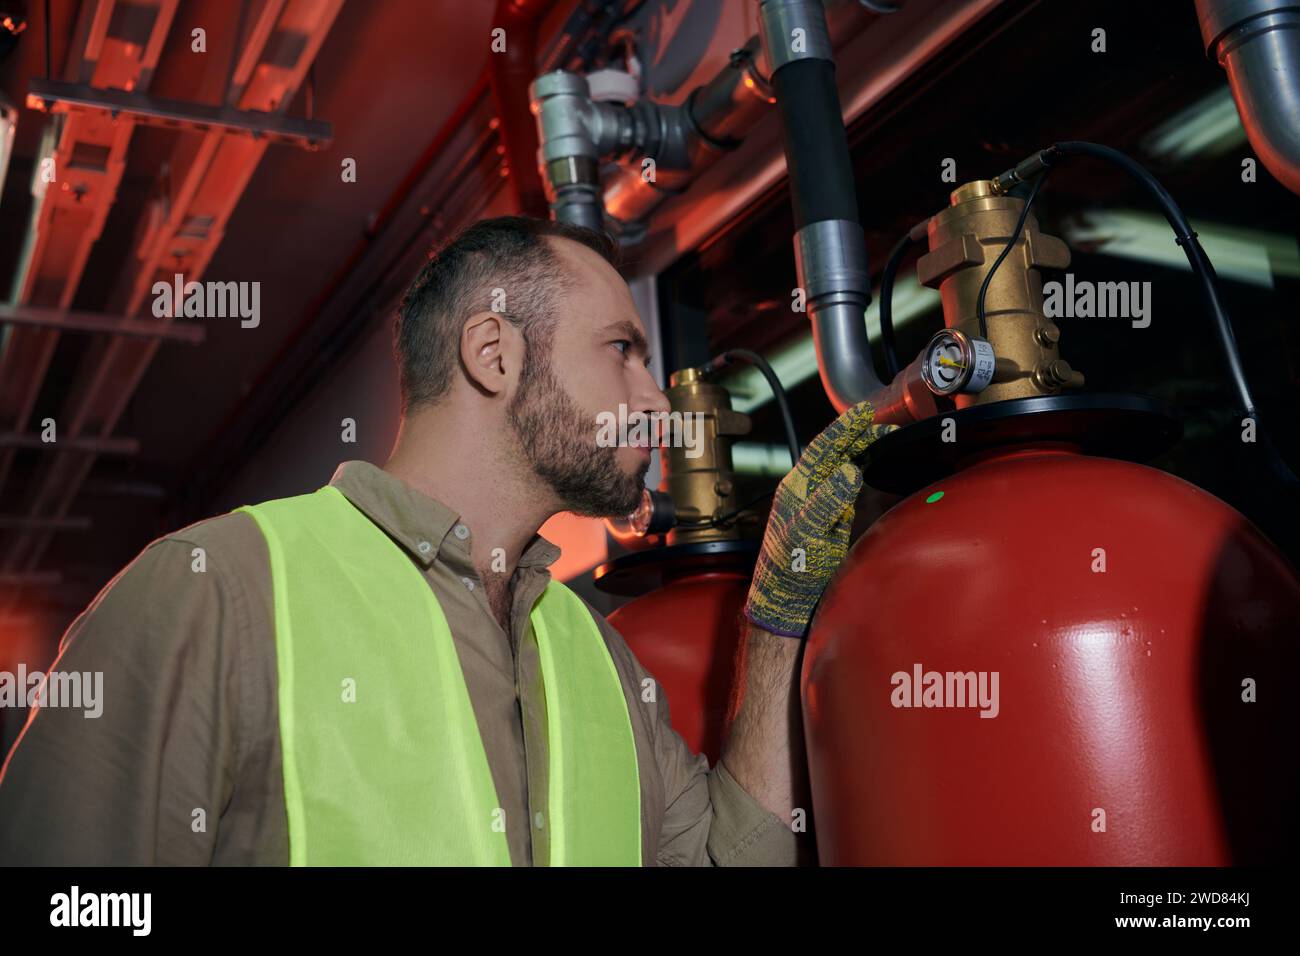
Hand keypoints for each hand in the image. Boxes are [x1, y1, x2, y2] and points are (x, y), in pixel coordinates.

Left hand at [743, 400, 895, 637]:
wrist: (788, 601)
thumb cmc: (790, 571)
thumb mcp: (807, 535)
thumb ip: (827, 502)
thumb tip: (849, 469)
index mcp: (797, 488)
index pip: (822, 449)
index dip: (842, 428)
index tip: (863, 411)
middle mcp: (808, 491)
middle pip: (835, 454)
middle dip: (859, 436)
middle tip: (887, 426)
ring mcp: (821, 504)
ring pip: (844, 469)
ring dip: (863, 453)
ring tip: (886, 440)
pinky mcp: (832, 518)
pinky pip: (849, 489)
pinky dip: (864, 475)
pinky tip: (875, 468)